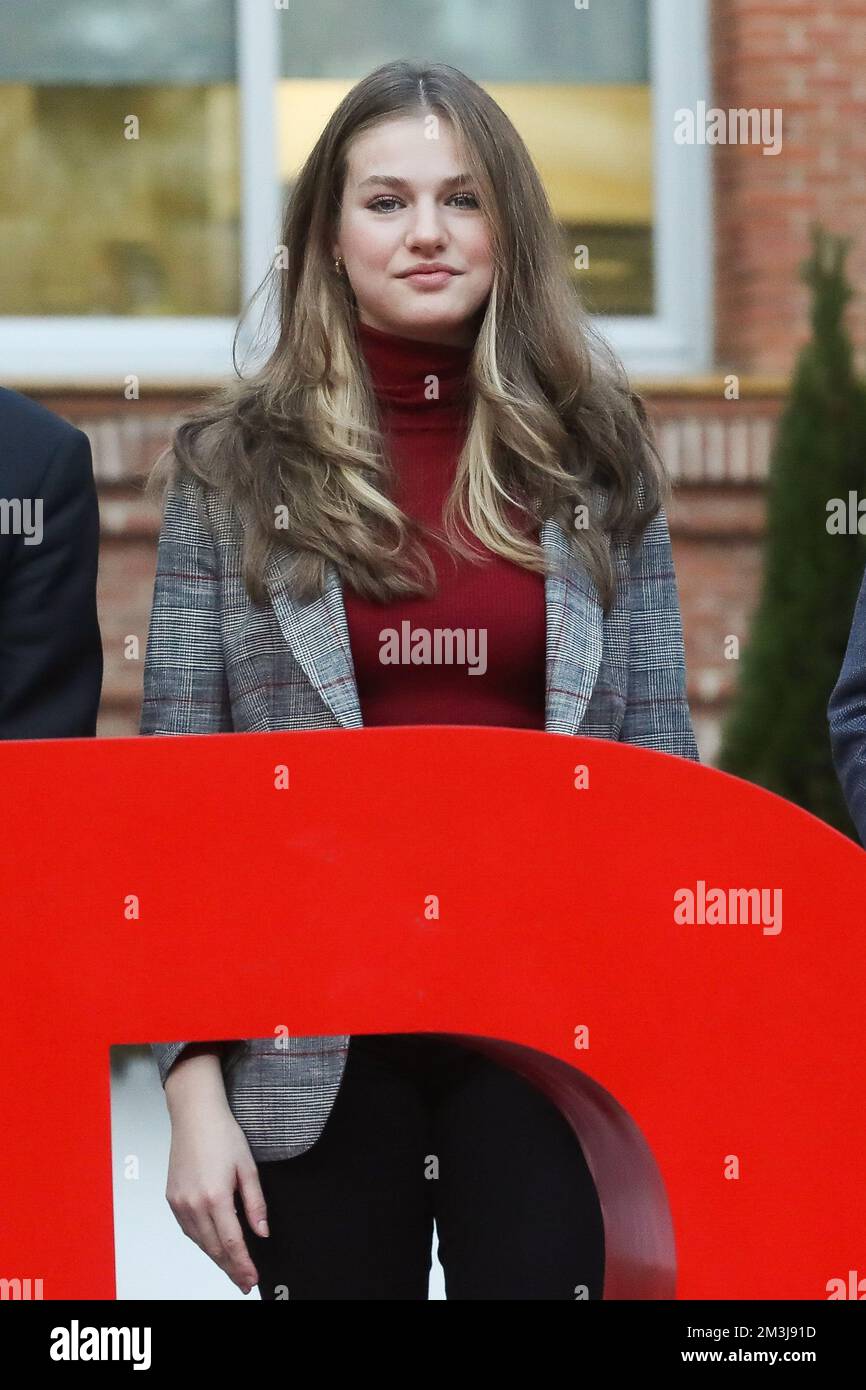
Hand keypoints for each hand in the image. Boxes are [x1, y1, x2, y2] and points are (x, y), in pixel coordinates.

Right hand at [165, 1098, 269, 1293]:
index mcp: (215, 1197)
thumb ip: (256, 1203)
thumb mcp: (248, 1167)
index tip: (251, 1278)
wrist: (195, 1115)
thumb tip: (262, 1231)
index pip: (232, 1243)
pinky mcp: (172, 1199)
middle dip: (231, 1268)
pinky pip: (188, 1230)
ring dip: (216, 1258)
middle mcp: (193, 1204)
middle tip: (244, 1282)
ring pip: (200, 1242)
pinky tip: (213, 1245)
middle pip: (214, 1249)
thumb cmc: (221, 1134)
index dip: (243, 1264)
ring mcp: (179, 1203)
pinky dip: (202, 1242)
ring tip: (232, 1269)